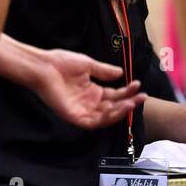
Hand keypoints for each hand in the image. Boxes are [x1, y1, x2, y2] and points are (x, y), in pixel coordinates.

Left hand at [27, 48, 143, 127]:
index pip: (114, 95)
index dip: (127, 92)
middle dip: (128, 103)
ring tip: (132, 103)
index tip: (138, 85)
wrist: (44, 66)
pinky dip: (106, 118)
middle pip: (113, 108)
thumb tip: (120, 73)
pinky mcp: (74, 116)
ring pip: (105, 118)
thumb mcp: (88, 65)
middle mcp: (89, 103)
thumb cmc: (61, 63)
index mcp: (93, 91)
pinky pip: (93, 122)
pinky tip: (116, 109)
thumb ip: (104, 71)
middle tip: (142, 97)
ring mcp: (81, 110)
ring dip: (120, 112)